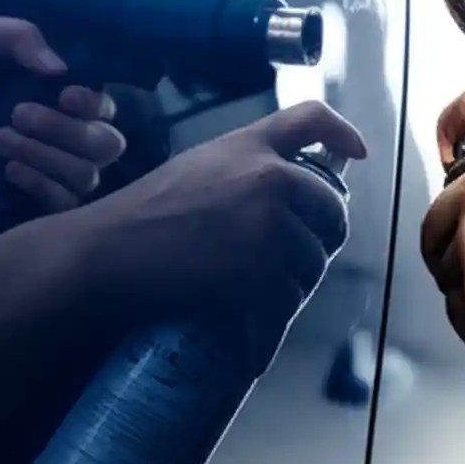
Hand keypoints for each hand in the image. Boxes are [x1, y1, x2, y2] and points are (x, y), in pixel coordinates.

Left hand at [0, 16, 125, 210]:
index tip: (64, 94)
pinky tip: (8, 170)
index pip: (107, 106)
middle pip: (107, 144)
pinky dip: (40, 183)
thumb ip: (21, 35)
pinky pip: (65, 202)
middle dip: (67, 130)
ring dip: (45, 155)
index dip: (94, 102)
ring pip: (87, 174)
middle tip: (18, 115)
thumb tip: (60, 69)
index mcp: (63, 98)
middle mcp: (69, 137)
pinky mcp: (39, 204)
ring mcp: (56, 174)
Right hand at [79, 101, 366, 373]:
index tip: (357, 154)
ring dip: (295, 288)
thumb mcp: (196, 168)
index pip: (311, 117)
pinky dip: (269, 331)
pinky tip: (255, 346)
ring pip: (312, 264)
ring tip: (263, 302)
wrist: (106, 252)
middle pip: (332, 210)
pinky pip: (284, 306)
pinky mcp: (257, 271)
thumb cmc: (140, 215)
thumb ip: (243, 169)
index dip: (342, 132)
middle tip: (294, 263)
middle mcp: (267, 178)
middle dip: (321, 241)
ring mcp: (265, 224)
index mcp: (250, 146)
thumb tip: (284, 193)